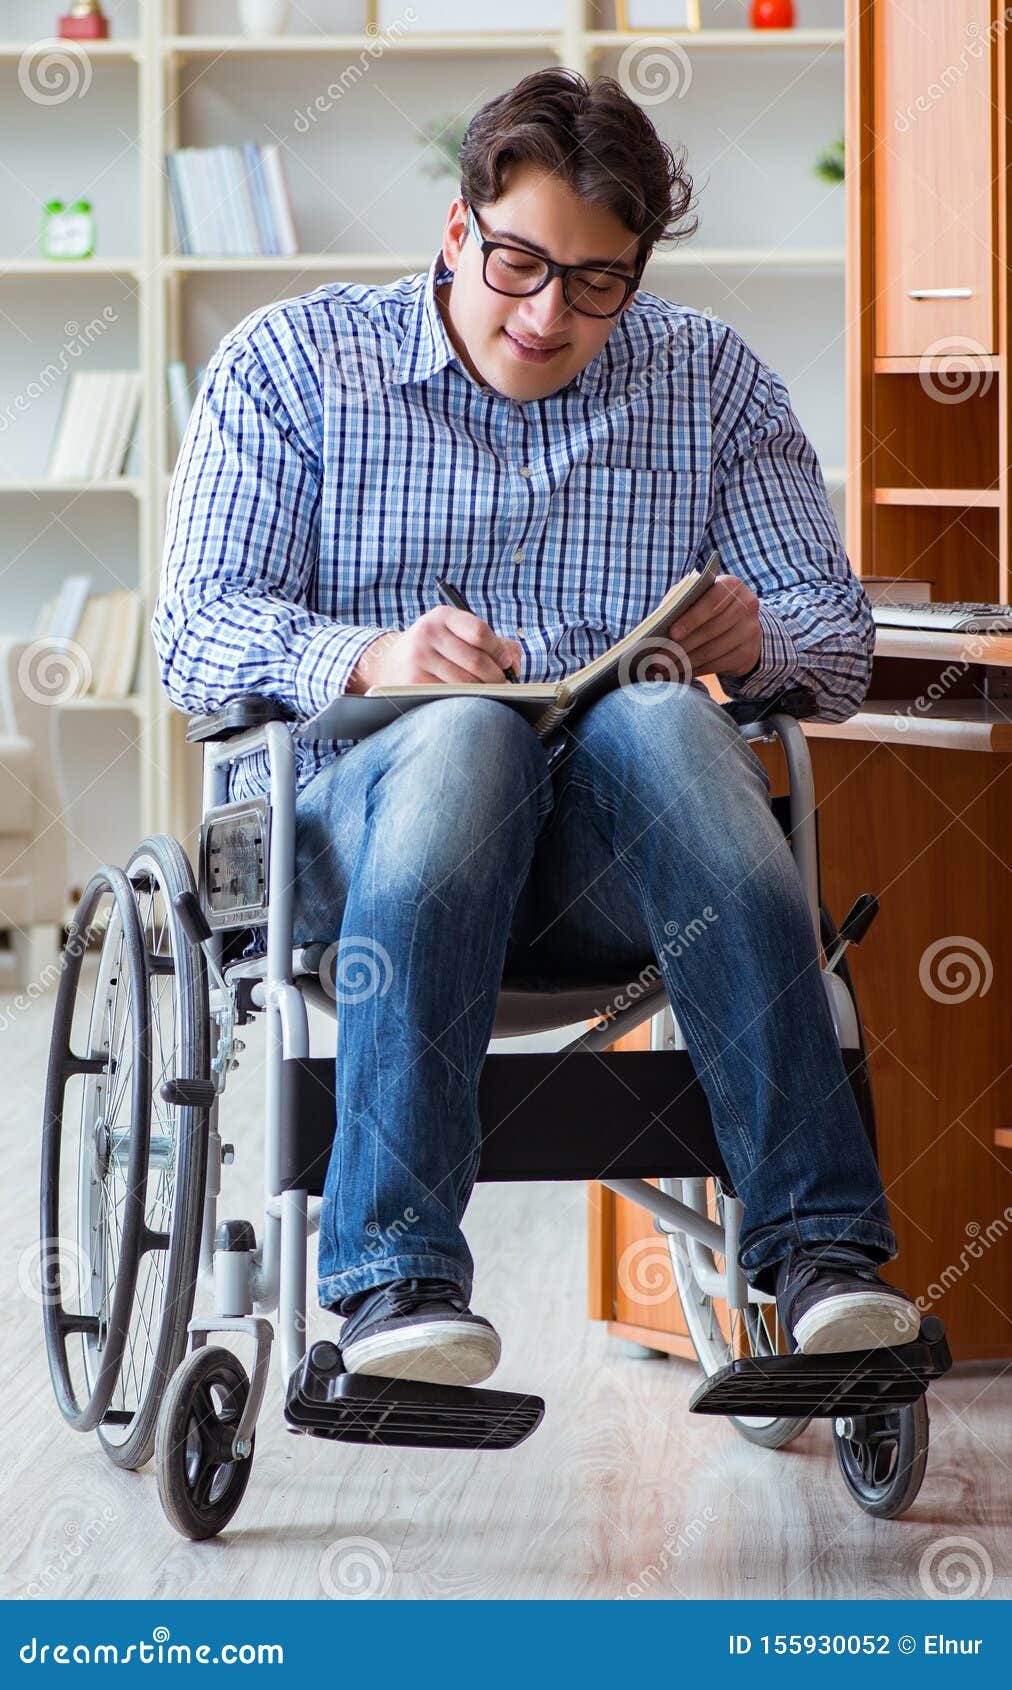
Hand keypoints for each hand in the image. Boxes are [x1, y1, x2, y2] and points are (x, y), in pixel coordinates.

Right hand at [348, 607, 521, 692]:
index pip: (480, 632)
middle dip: (496, 677)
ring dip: (484, 692)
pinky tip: (470, 700)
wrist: (391, 662)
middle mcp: (428, 633)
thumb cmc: (438, 648)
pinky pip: (450, 695)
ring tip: (491, 693)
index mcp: (443, 615)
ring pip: (465, 683)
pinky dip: (466, 700)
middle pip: (476, 661)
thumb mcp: (457, 634)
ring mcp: (419, 658)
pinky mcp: (414, 682)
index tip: (506, 662)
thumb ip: (492, 642)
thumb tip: (513, 662)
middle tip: (504, 685)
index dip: (499, 651)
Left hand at [667, 573, 761, 679]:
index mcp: (731, 586)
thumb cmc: (708, 607)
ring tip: (664, 668)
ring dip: (685, 662)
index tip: (672, 634)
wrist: (740, 624)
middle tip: (659, 658)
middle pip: (711, 630)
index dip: (691, 619)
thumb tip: (658, 622)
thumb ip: (679, 601)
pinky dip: (695, 670)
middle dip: (681, 646)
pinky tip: (680, 672)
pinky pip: (717, 665)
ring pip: (712, 651)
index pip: (711, 603)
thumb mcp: (696, 596)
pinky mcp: (748, 654)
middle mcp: (746, 606)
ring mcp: (750, 631)